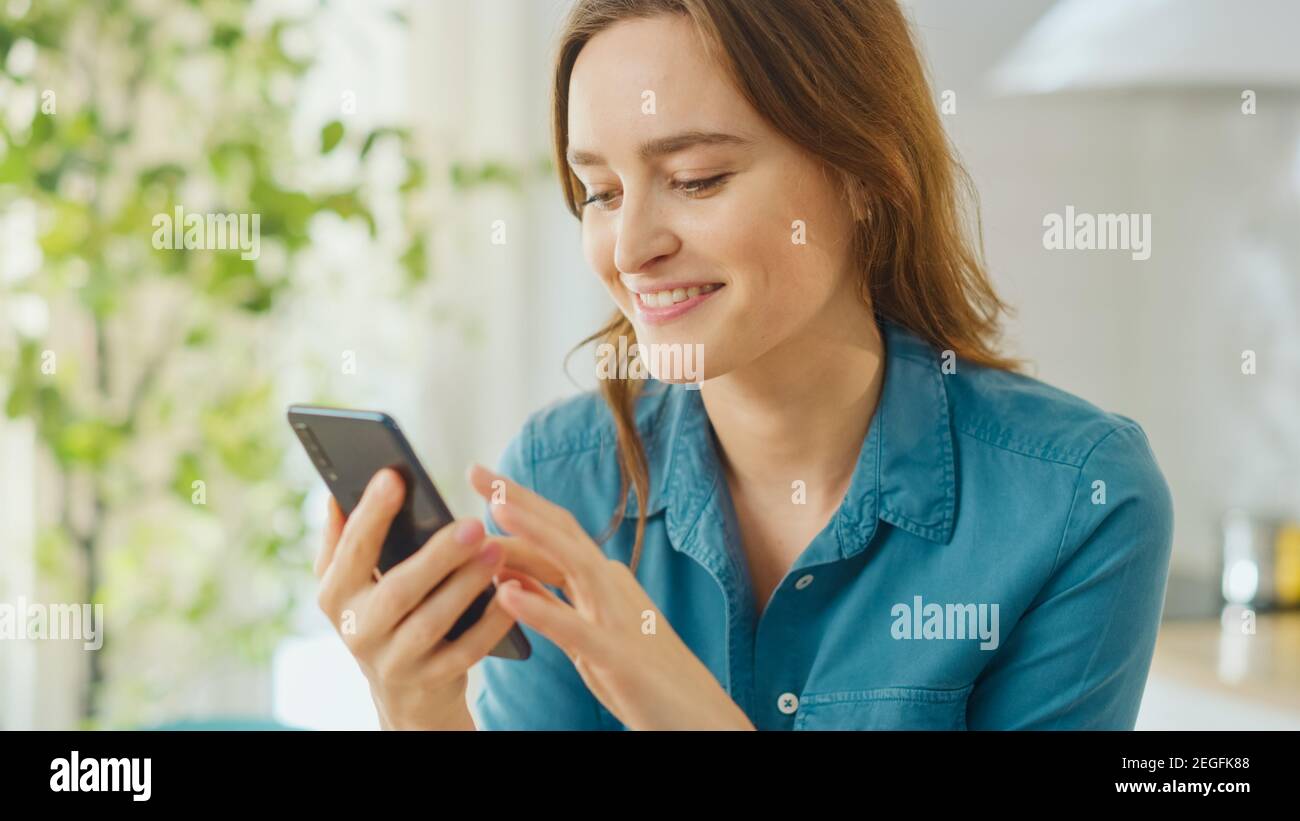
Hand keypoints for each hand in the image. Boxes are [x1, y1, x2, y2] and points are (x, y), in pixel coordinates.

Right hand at [314, 468, 517, 729]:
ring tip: (497, 550)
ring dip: (467, 585)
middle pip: (399, 591)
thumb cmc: (383, 615)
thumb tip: (335, 496)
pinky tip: (511, 594)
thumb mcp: (353, 584)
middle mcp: (358, 631)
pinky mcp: (432, 680)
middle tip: (474, 524)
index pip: (351, 551)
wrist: (405, 690)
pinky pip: (466, 651)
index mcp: (336, 596)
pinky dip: (490, 624)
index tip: (394, 476)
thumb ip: (342, 541)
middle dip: (437, 557)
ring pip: (433, 622)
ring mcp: (395, 661)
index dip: (370, 514)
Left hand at [467, 463, 754, 730]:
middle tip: (477, 471)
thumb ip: (552, 603)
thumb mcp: (588, 634)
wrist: (700, 717)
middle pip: (563, 532)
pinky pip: (574, 628)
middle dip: (520, 500)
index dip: (520, 505)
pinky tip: (506, 594)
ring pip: (572, 564)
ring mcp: (619, 619)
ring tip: (495, 511)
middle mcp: (613, 588)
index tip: (484, 482)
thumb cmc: (646, 676)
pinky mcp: (619, 657)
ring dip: (533, 536)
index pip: (557, 532)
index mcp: (605, 582)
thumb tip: (508, 573)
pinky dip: (540, 608)